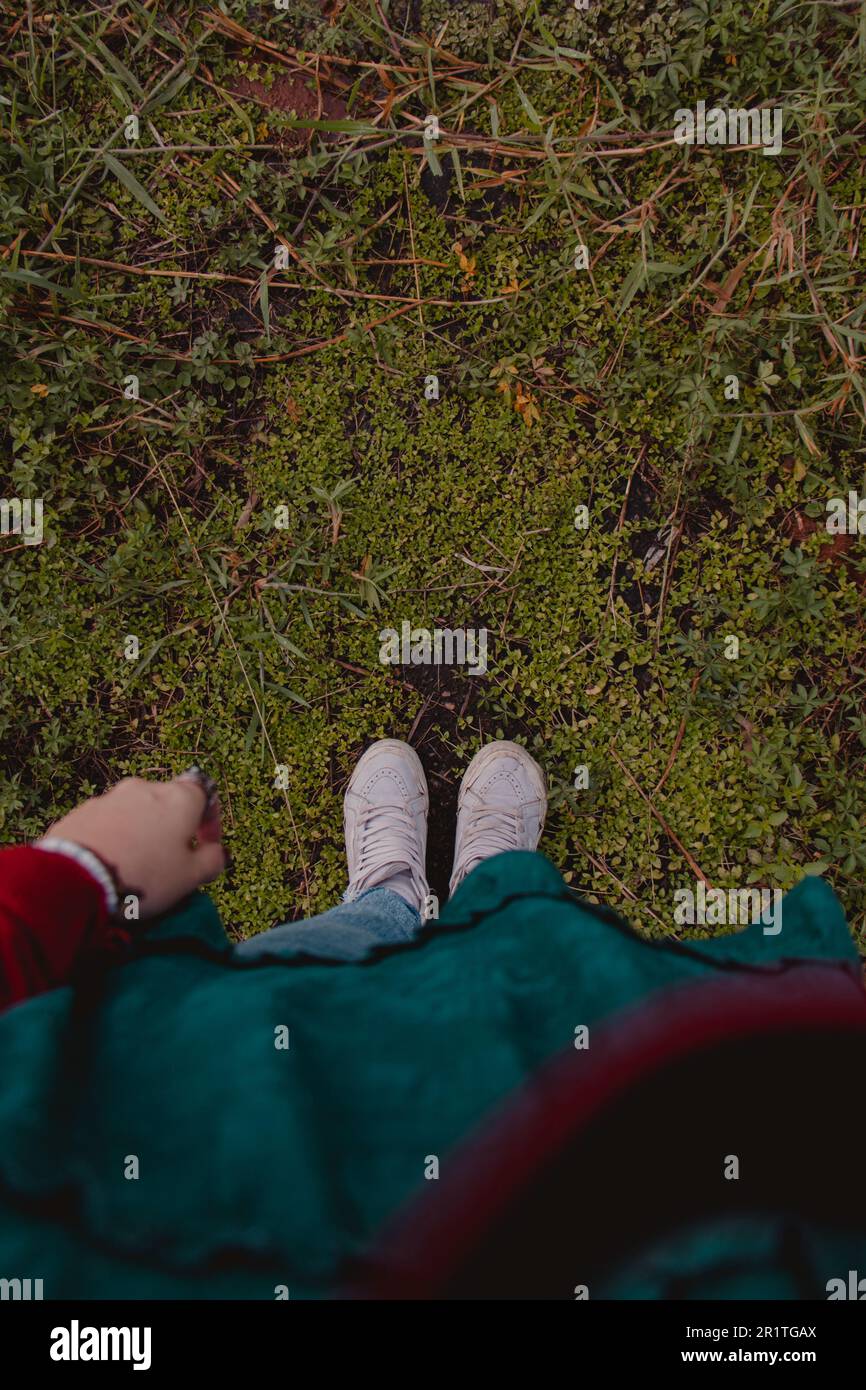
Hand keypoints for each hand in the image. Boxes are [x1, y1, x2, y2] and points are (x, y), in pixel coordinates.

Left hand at [46, 773, 226, 917]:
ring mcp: (111, 797)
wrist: (76, 879)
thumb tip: (216, 853)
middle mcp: (146, 788)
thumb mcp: (190, 878)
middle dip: (172, 828)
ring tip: (134, 866)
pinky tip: (109, 864)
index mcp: (180, 798)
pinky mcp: (83, 811)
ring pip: (136, 812)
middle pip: (168, 804)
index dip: (210, 821)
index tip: (206, 846)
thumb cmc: (143, 876)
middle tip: (169, 862)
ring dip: (142, 832)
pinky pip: (108, 822)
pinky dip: (115, 837)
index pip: (206, 794)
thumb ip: (212, 861)